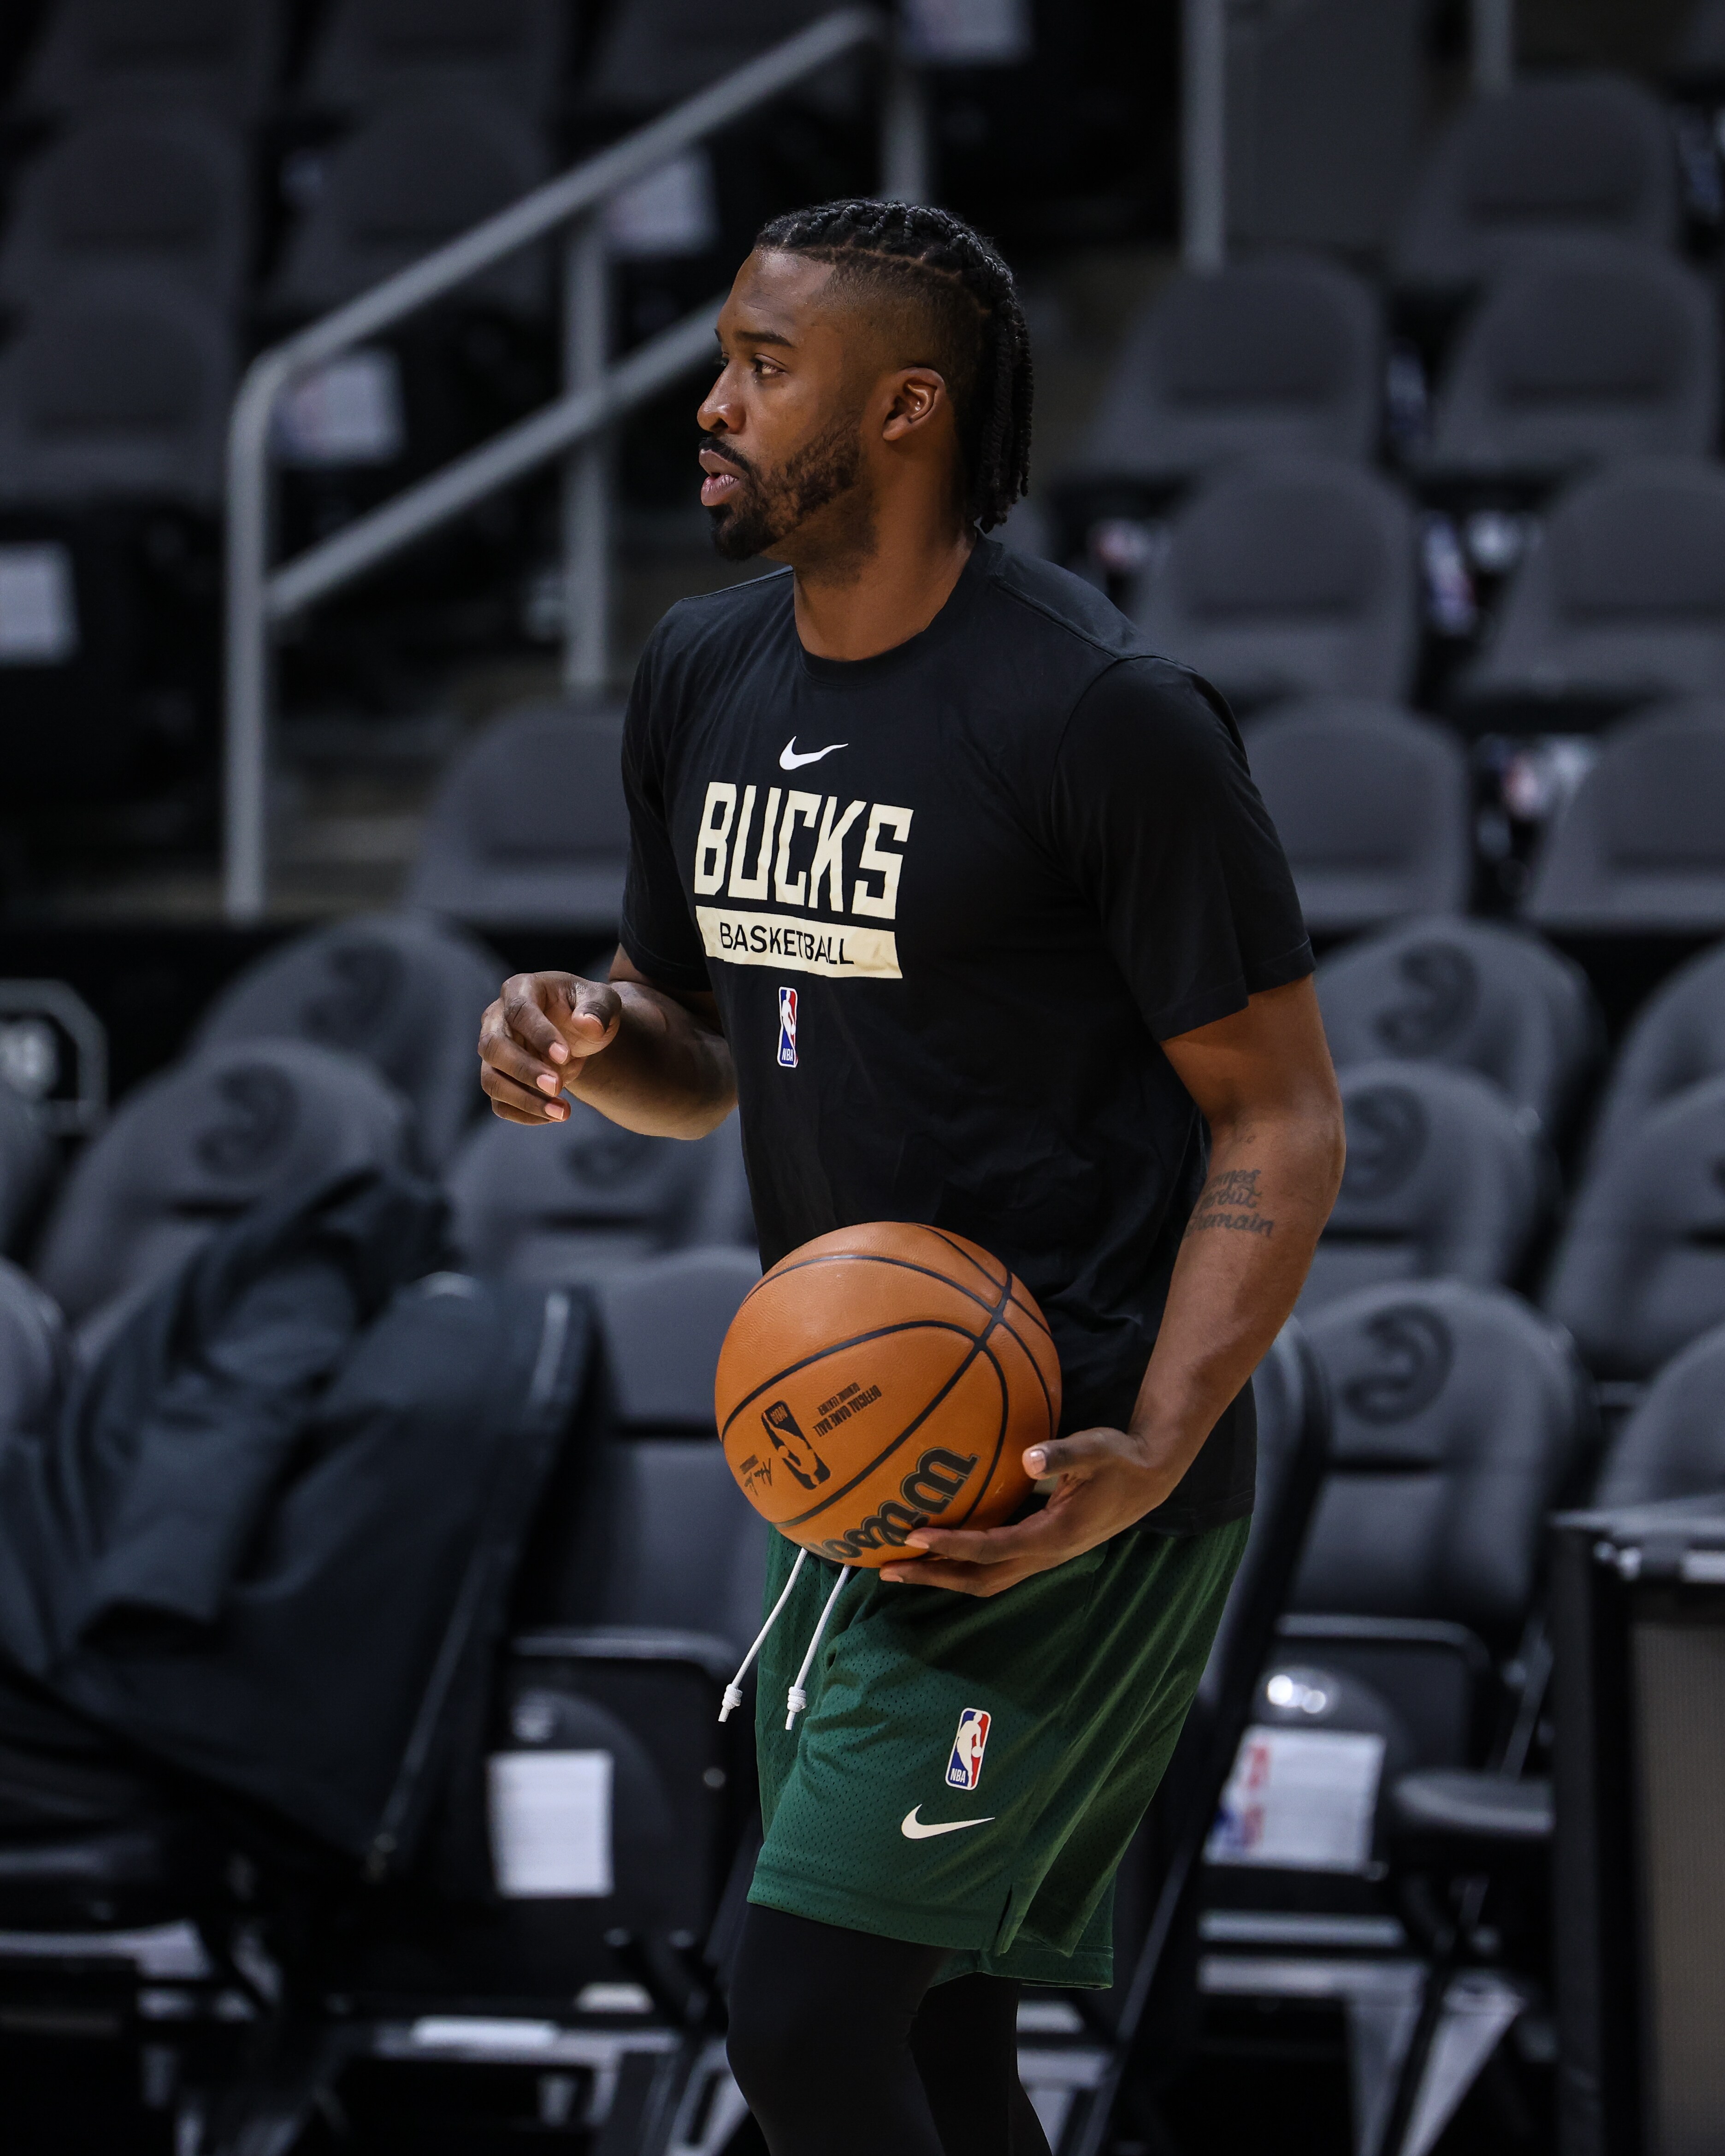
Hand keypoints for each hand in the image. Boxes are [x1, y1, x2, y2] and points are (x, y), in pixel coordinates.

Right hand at [478, 971, 620, 1124]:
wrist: (580, 1029)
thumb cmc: (587, 1010)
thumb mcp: (603, 1001)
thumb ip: (599, 1009)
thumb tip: (588, 1025)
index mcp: (521, 989)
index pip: (519, 1011)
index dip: (540, 1035)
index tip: (565, 1056)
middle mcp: (497, 1018)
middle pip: (493, 1046)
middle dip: (524, 1070)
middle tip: (557, 1087)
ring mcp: (494, 1050)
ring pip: (490, 1079)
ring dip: (524, 1099)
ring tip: (562, 1112)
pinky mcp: (498, 1076)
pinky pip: (499, 1101)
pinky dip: (524, 1113)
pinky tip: (553, 1116)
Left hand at [878, 1428, 1179, 1596]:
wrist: (1148, 1481)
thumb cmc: (1120, 1460)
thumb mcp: (1097, 1449)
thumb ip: (1064, 1454)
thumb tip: (1030, 1458)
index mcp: (1055, 1535)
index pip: (994, 1547)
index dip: (954, 1545)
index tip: (916, 1536)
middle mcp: (1045, 1555)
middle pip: (980, 1579)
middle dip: (934, 1577)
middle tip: (887, 1568)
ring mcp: (1042, 1556)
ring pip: (985, 1578)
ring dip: (944, 1575)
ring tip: (900, 1566)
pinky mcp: (1040, 1548)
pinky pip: (993, 1565)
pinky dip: (962, 1562)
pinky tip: (939, 1546)